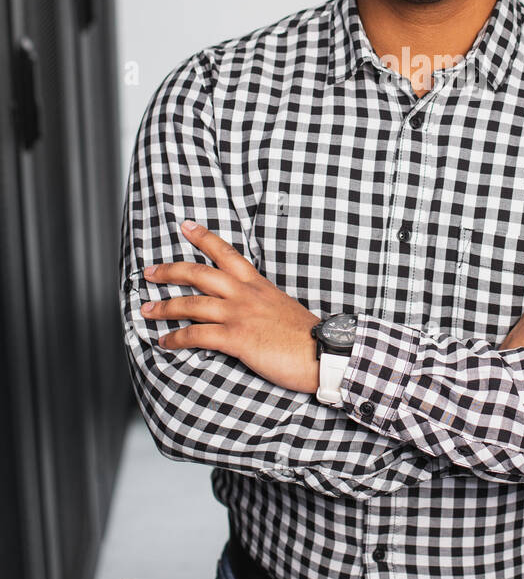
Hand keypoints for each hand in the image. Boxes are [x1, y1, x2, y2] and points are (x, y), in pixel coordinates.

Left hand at [139, 219, 321, 392]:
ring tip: (147, 310)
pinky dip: (176, 337)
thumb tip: (248, 309)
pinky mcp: (237, 338)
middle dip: (170, 270)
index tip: (187, 226)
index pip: (227, 253)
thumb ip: (261, 303)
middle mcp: (245, 295)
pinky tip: (164, 341)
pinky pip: (197, 334)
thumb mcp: (281, 307)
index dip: (204, 238)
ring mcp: (239, 315)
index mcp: (258, 285)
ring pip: (192, 303)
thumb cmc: (306, 336)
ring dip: (164, 306)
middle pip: (200, 274)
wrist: (322, 352)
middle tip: (149, 271)